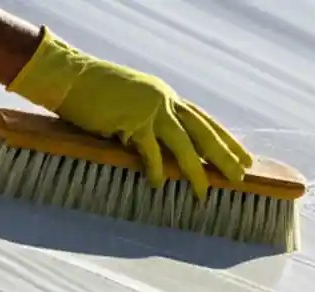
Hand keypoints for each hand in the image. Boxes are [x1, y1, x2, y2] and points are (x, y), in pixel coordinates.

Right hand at [7, 28, 252, 198]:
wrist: (69, 75)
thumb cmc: (96, 90)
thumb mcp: (134, 99)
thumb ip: (152, 119)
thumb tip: (164, 146)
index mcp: (167, 96)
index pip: (205, 120)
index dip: (226, 140)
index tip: (245, 158)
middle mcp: (165, 101)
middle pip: (203, 132)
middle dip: (224, 156)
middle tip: (240, 177)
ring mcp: (149, 110)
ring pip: (183, 144)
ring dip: (196, 170)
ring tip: (205, 193)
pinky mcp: (130, 120)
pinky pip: (148, 151)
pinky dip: (154, 169)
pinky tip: (158, 185)